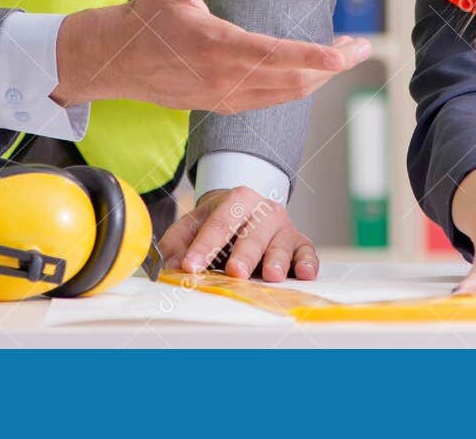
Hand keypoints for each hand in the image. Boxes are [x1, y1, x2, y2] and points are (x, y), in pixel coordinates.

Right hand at [51, 0, 370, 109]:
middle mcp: (224, 77)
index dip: (311, 57)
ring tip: (345, 56)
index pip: (272, 55)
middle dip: (331, 65)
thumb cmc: (147, 17)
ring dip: (319, 77)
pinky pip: (270, 100)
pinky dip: (297, 86)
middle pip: (291, 78)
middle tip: (362, 47)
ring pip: (285, 93)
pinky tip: (313, 72)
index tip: (341, 55)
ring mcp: (224, 96)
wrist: (118, 62)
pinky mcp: (223, 104)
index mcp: (214, 46)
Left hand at [158, 186, 318, 281]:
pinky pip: (307, 251)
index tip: (191, 265)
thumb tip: (168, 269)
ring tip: (271, 275)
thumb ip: (175, 246)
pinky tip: (304, 273)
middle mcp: (264, 210)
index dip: (205, 244)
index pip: (219, 222)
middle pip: (254, 232)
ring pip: (282, 243)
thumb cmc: (217, 223)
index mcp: (237, 199)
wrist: (245, 210)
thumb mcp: (192, 227)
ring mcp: (284, 227)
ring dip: (276, 259)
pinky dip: (308, 262)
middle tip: (235, 272)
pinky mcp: (300, 242)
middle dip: (244, 254)